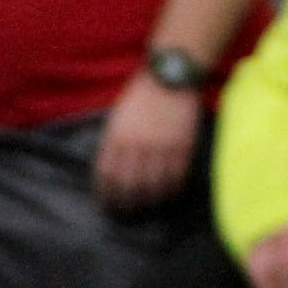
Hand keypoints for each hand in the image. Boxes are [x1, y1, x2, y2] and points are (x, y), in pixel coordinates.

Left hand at [94, 77, 202, 211]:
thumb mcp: (118, 117)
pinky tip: (167, 194)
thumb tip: (111, 172)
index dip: (105, 194)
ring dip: (148, 202)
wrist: (171, 75)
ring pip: (152, 186)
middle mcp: (137, 145)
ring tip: (146, 207)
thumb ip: (114, 143)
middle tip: (126, 212)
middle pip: (128, 186)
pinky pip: (175, 177)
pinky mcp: (182, 147)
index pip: (106, 175)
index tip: (106, 204)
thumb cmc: (141, 94)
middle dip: (125, 204)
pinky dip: (170, 191)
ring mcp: (160, 147)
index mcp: (116, 136)